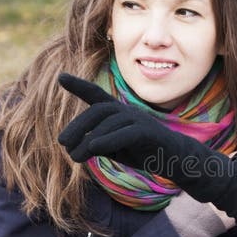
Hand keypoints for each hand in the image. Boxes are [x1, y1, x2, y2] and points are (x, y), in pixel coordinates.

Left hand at [58, 73, 182, 171]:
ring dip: (88, 138)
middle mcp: (128, 111)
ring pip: (110, 122)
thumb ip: (98, 144)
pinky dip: (108, 140)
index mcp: (118, 113)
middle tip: (62, 142)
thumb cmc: (143, 152)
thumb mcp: (115, 149)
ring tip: (74, 156)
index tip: (61, 77)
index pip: (97, 95)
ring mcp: (139, 120)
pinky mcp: (149, 132)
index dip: (79, 85)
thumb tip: (78, 146)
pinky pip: (126, 133)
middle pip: (98, 110)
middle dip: (78, 125)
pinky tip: (93, 148)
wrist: (175, 160)